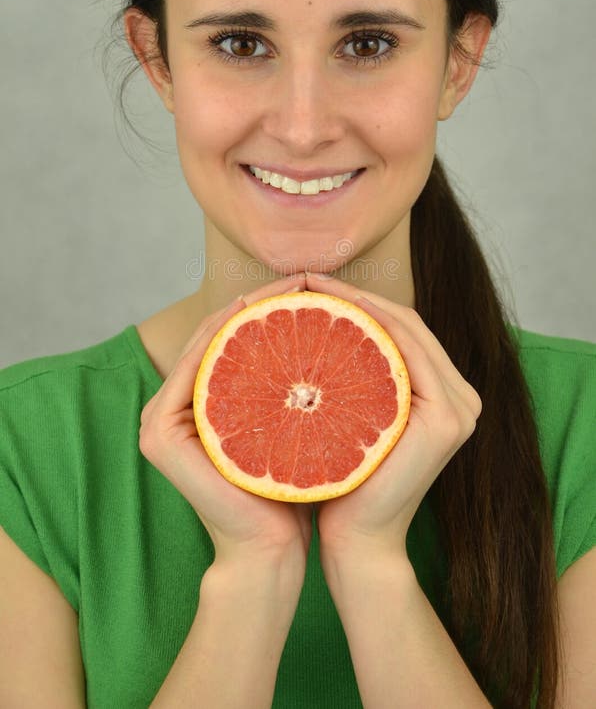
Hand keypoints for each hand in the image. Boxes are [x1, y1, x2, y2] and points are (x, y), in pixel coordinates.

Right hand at [139, 274, 311, 565]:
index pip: (230, 344)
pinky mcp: (160, 434)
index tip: (312, 287)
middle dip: (258, 303)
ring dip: (245, 312)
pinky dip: (228, 340)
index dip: (266, 310)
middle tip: (302, 278)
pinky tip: (265, 318)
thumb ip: (292, 390)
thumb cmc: (291, 494)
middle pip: (216, 338)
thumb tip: (337, 338)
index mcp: (194, 407)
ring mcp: (158, 421)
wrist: (270, 554)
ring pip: (206, 346)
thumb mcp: (292, 428)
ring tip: (291, 288)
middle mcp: (168, 409)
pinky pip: (196, 370)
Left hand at [304, 274, 480, 563]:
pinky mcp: (446, 420)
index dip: (361, 300)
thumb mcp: (356, 420)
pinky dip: (372, 326)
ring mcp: (460, 408)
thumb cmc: (347, 484)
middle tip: (306, 277)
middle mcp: (463, 398)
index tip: (312, 285)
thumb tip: (315, 330)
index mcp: (446, 395)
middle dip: (356, 295)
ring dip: (360, 302)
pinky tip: (334, 312)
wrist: (359, 543)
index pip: (403, 330)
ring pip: (407, 330)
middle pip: (407, 323)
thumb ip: (359, 381)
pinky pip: (407, 353)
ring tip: (312, 287)